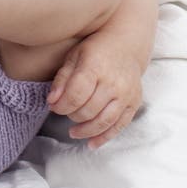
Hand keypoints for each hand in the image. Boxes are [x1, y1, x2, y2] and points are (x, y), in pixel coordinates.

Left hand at [47, 31, 142, 149]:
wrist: (127, 44)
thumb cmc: (96, 49)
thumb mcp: (74, 55)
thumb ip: (62, 78)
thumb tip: (51, 101)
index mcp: (95, 67)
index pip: (75, 95)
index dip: (61, 105)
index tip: (53, 107)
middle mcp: (113, 82)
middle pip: (88, 110)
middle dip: (71, 115)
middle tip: (64, 112)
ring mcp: (126, 94)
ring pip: (103, 121)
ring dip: (85, 131)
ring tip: (73, 132)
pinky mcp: (134, 102)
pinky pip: (119, 125)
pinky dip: (104, 137)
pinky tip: (91, 143)